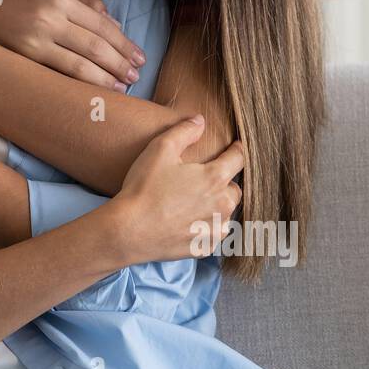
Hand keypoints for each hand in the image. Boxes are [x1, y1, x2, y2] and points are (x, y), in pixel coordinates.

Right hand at [0, 0, 146, 89]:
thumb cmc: (11, 5)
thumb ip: (82, 4)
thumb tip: (115, 23)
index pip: (102, 24)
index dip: (124, 44)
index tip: (139, 58)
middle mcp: (50, 17)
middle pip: (96, 45)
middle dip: (120, 63)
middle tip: (136, 76)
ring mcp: (35, 39)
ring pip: (81, 63)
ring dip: (106, 78)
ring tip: (123, 87)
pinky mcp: (24, 58)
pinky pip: (60, 73)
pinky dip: (82, 84)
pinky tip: (95, 90)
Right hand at [109, 117, 243, 263]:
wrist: (129, 231)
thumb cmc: (144, 188)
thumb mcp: (160, 149)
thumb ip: (184, 131)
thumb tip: (201, 121)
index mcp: (215, 178)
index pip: (239, 159)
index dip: (238, 149)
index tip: (235, 146)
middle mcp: (222, 205)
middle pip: (235, 188)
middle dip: (224, 181)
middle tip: (204, 178)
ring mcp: (215, 229)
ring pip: (226, 212)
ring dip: (217, 205)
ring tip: (194, 201)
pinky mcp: (206, 247)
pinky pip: (215, 232)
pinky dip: (207, 226)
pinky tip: (188, 221)